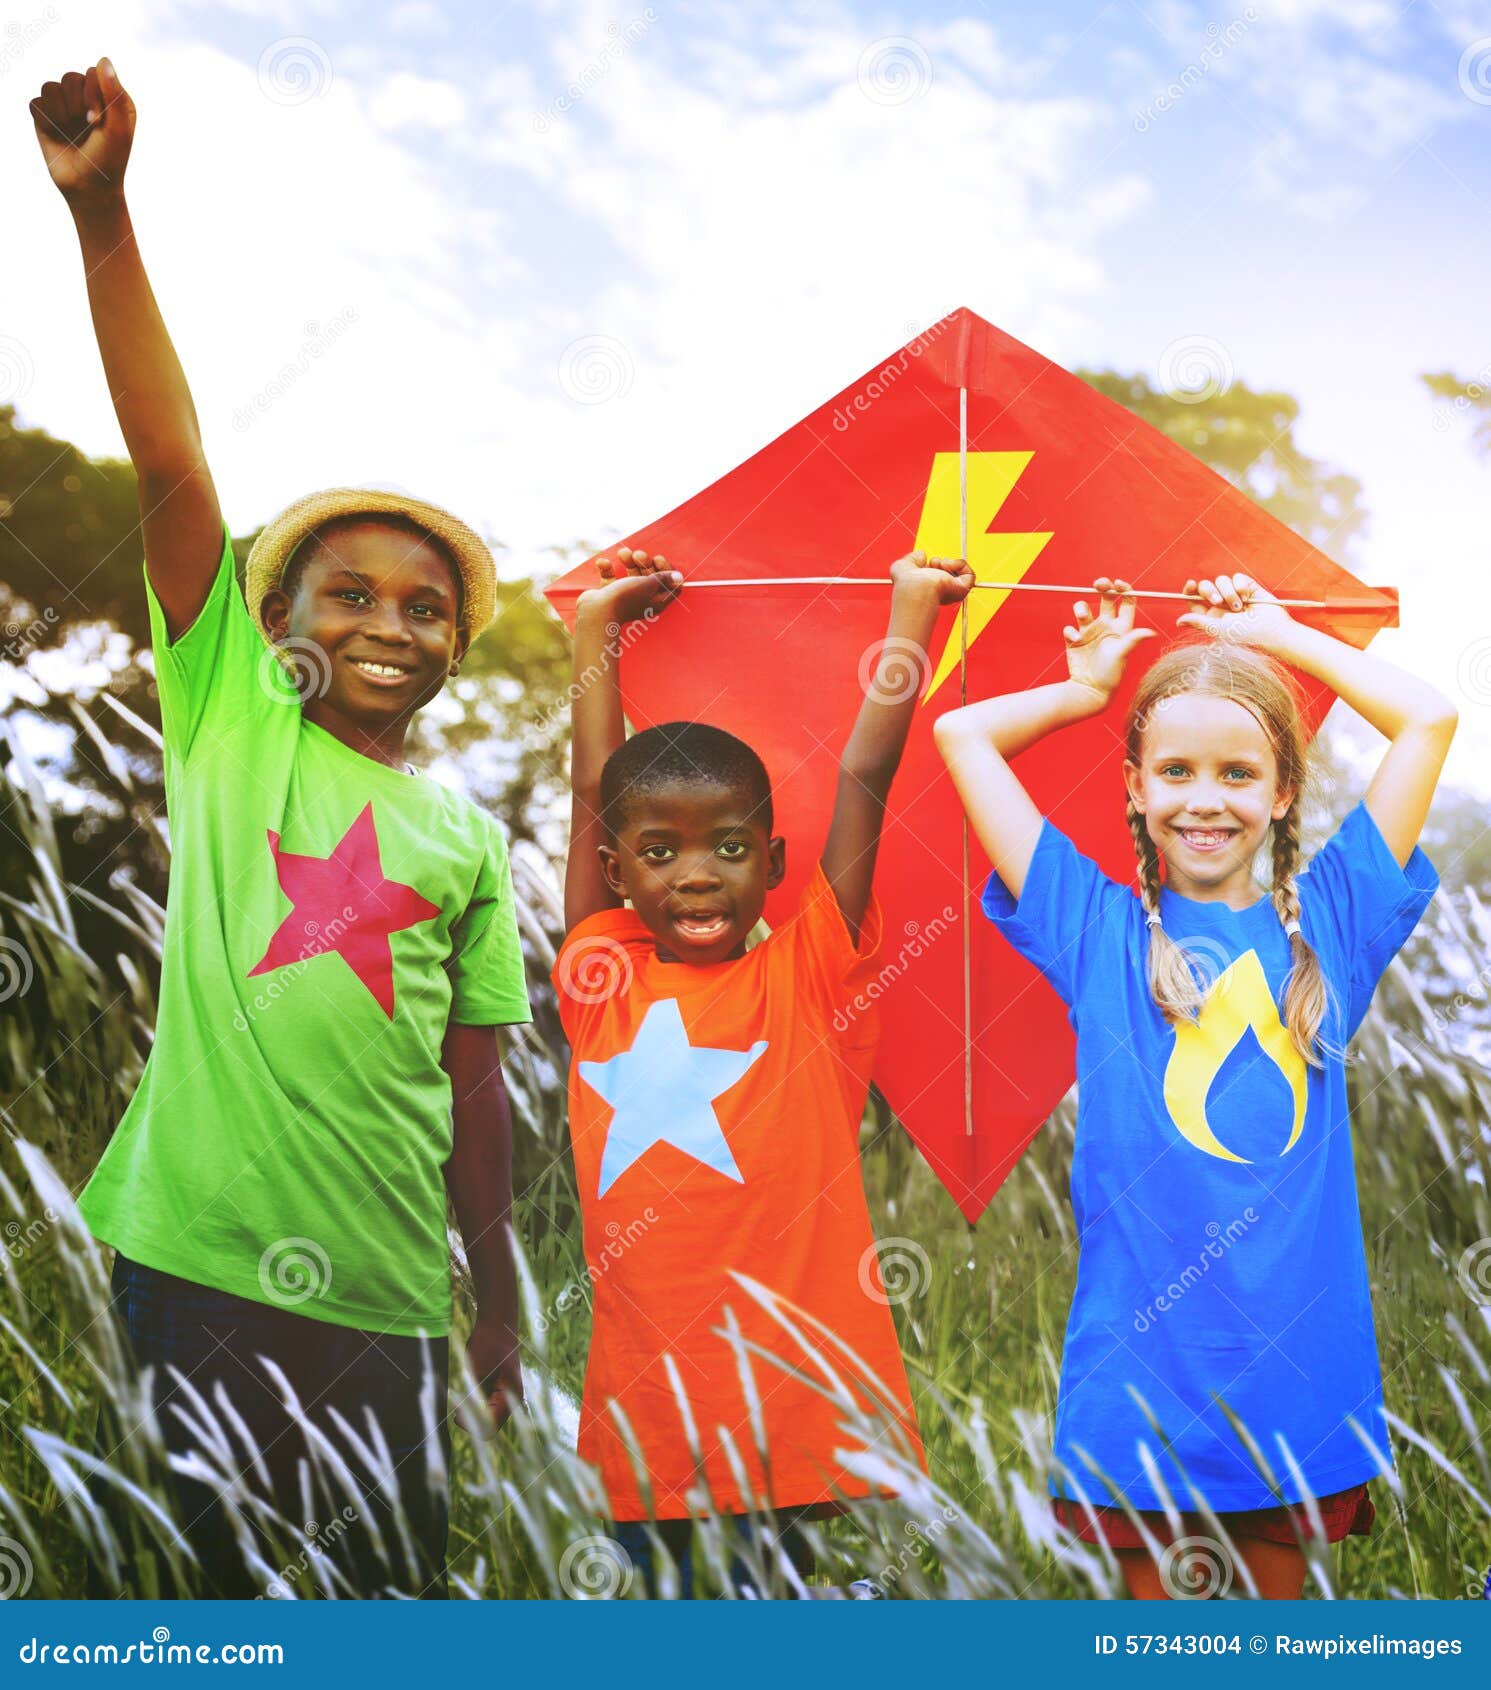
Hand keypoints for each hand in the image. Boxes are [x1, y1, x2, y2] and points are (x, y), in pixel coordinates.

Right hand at [32, 59, 134, 203]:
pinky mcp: (46, 117)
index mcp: (110, 98)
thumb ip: (113, 93)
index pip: (93, 73)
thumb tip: (103, 59)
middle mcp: (87, 99)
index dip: (93, 95)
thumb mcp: (119, 128)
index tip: (98, 121)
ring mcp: (65, 107)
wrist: (88, 188)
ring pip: (51, 86)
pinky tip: (56, 134)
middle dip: (77, 104)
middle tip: (86, 127)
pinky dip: (46, 120)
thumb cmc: (109, 160)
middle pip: (71, 77)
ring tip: (70, 131)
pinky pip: (37, 102)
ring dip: (61, 113)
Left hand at [465, 1313, 522, 1430]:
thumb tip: (464, 1420)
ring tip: (462, 1399)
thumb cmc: (488, 1344)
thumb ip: (474, 1398)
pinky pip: (488, 1406)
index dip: (471, 1426)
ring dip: (473, 1412)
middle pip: (490, 1426)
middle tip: (456, 1409)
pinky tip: (469, 1390)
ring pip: (488, 1417)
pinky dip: (476, 1404)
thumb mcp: (477, 1372)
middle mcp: (512, 1398)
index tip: (457, 1413)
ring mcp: (507, 1394)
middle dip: (472, 1420)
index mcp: (510, 1396)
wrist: (496, 1323)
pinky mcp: (501, 1389)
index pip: (490, 1428)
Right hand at [576, 547, 682, 626]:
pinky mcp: (610, 594)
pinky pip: (611, 578)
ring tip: (623, 553)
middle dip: (645, 562)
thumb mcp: (649, 585)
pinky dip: (608, 569)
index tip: (658, 559)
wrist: (596, 611)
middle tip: (639, 554)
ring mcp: (626, 596)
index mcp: (657, 600)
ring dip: (628, 561)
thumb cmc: (626, 598)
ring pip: (631, 575)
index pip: (670, 585)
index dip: (667, 570)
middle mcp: (643, 599)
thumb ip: (663, 579)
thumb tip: (679, 577)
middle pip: (650, 577)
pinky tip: (603, 563)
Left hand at [889, 549, 975, 604]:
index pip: (936, 575)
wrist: (916, 587)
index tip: (926, 563)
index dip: (932, 566)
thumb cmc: (907, 581)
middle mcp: (942, 592)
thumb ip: (912, 559)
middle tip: (932, 563)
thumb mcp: (903, 566)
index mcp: (929, 589)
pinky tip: (946, 565)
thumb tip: (922, 554)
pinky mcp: (963, 589)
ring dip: (949, 562)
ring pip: (959, 571)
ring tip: (939, 564)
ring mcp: (953, 591)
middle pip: (948, 571)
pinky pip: (970, 574)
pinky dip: (959, 564)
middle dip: (940, 562)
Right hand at [1063, 577, 1154, 699]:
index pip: (1126, 602)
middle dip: (1102, 587)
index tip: (1117, 584)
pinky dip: (1070, 630)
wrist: (1089, 691)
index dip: (1124, 590)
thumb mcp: (1122, 654)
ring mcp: (1090, 632)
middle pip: (1106, 598)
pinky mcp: (1075, 641)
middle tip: (1098, 583)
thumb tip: (1151, 632)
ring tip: (1082, 615)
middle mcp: (1107, 627)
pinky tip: (1074, 639)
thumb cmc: (1110, 675)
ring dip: (1081, 607)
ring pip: (1084, 609)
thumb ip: (1132, 640)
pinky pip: (1070, 628)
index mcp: (1122, 628)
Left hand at [1177, 573, 1293, 648]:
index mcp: (1211, 616)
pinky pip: (1237, 577)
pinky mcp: (1248, 587)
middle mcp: (1221, 605)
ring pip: (1221, 580)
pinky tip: (1247, 597)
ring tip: (1239, 606)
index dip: (1190, 591)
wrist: (1273, 630)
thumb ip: (1198, 622)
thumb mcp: (1218, 629)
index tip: (1190, 584)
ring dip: (1229, 592)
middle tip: (1218, 602)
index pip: (1195, 600)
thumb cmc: (1246, 635)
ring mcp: (1235, 594)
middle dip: (1209, 591)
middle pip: (1206, 587)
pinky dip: (1240, 585)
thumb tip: (1178, 621)